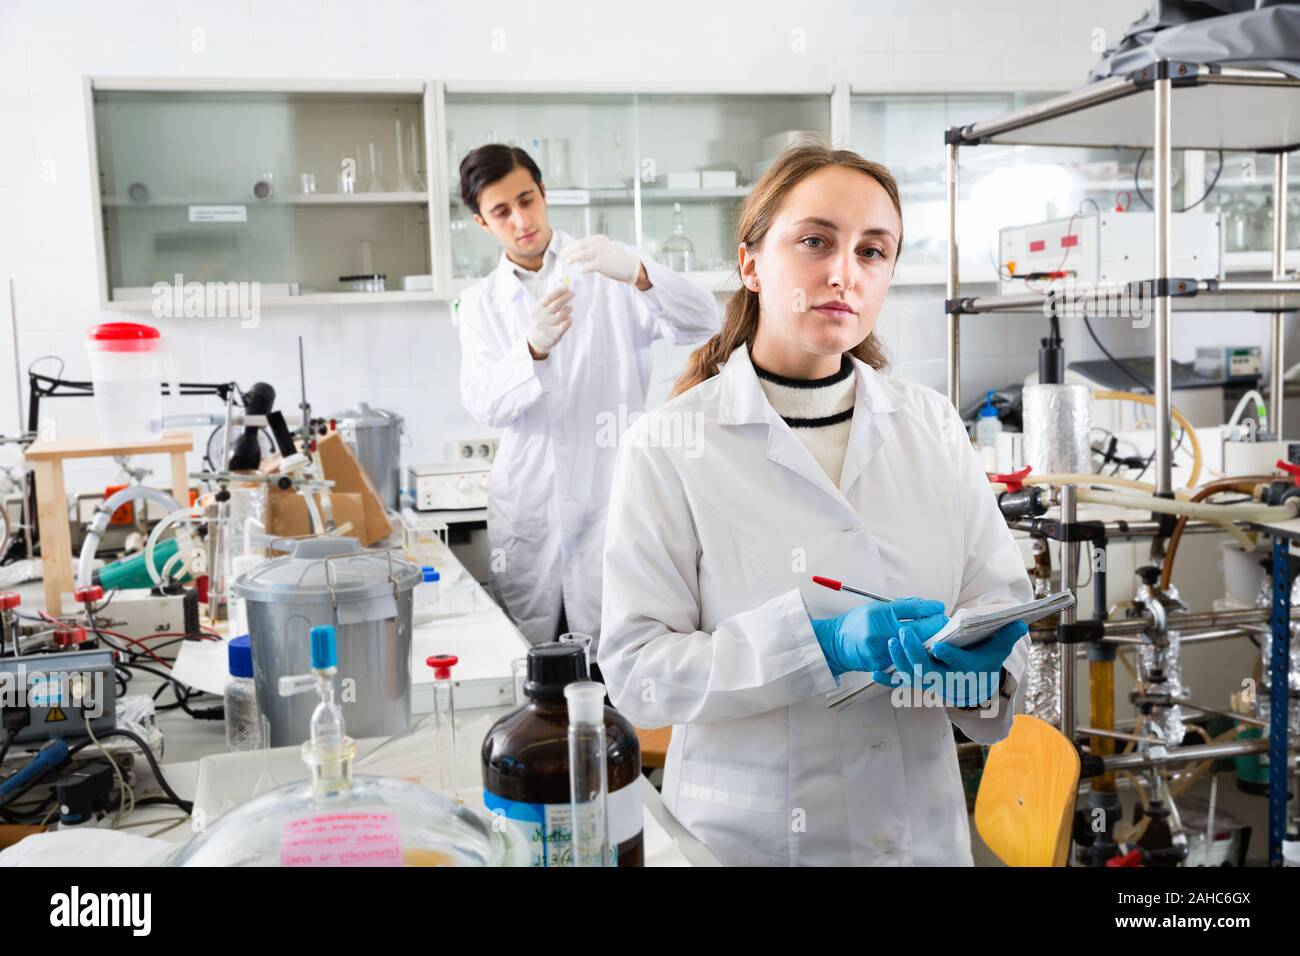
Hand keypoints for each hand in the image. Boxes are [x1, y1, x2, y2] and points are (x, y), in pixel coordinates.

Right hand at [526, 286, 574, 357]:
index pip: (549, 297)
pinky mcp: (553, 335)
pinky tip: (569, 319)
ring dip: (568, 309)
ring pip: (561, 315)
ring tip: (569, 308)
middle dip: (565, 297)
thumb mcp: (541, 310)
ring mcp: (546, 327)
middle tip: (572, 293)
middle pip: (556, 304)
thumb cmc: (542, 320)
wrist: (535, 340)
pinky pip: (564, 325)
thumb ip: (550, 301)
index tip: (568, 287)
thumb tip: (565, 290)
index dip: (559, 291)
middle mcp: (540, 317)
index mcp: (536, 309)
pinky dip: (569, 320)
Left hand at [560, 235, 640, 283]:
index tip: (564, 251)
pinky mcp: (602, 263)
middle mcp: (599, 243)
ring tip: (567, 262)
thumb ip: (592, 250)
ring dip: (572, 258)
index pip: (580, 242)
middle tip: (562, 256)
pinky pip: (588, 266)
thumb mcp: (604, 250)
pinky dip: (583, 268)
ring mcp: (600, 252)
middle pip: (578, 246)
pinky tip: (581, 271)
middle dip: (568, 251)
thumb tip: (578, 254)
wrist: (629, 266)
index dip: (570, 247)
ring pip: (581, 254)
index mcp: (598, 239)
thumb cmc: (615, 260)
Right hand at [811, 597, 948, 678]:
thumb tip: (931, 606)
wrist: (835, 645)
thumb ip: (906, 607)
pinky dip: (918, 656)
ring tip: (935, 636)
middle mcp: (884, 637)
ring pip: (918, 650)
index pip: (916, 614)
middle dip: (937, 628)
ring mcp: (885, 656)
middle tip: (943, 623)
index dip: (933, 611)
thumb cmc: (856, 623)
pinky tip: (923, 652)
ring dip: (930, 642)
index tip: (939, 609)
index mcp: (882, 618)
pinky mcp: (885, 669)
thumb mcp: (877, 607)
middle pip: (921, 634)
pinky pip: (909, 662)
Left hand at [875, 619, 1026, 706]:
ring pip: (912, 676)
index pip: (958, 664)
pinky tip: (875, 671)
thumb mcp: (996, 651)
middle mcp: (948, 679)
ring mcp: (931, 684)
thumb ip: (1005, 638)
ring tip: (890, 642)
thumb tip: (1020, 624)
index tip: (937, 646)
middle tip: (903, 634)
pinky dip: (888, 679)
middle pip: (928, 671)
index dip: (948, 657)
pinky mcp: (919, 684)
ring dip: (899, 661)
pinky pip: (902, 684)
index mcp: (967, 669)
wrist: (974, 688)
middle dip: (914, 654)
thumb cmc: (984, 663)